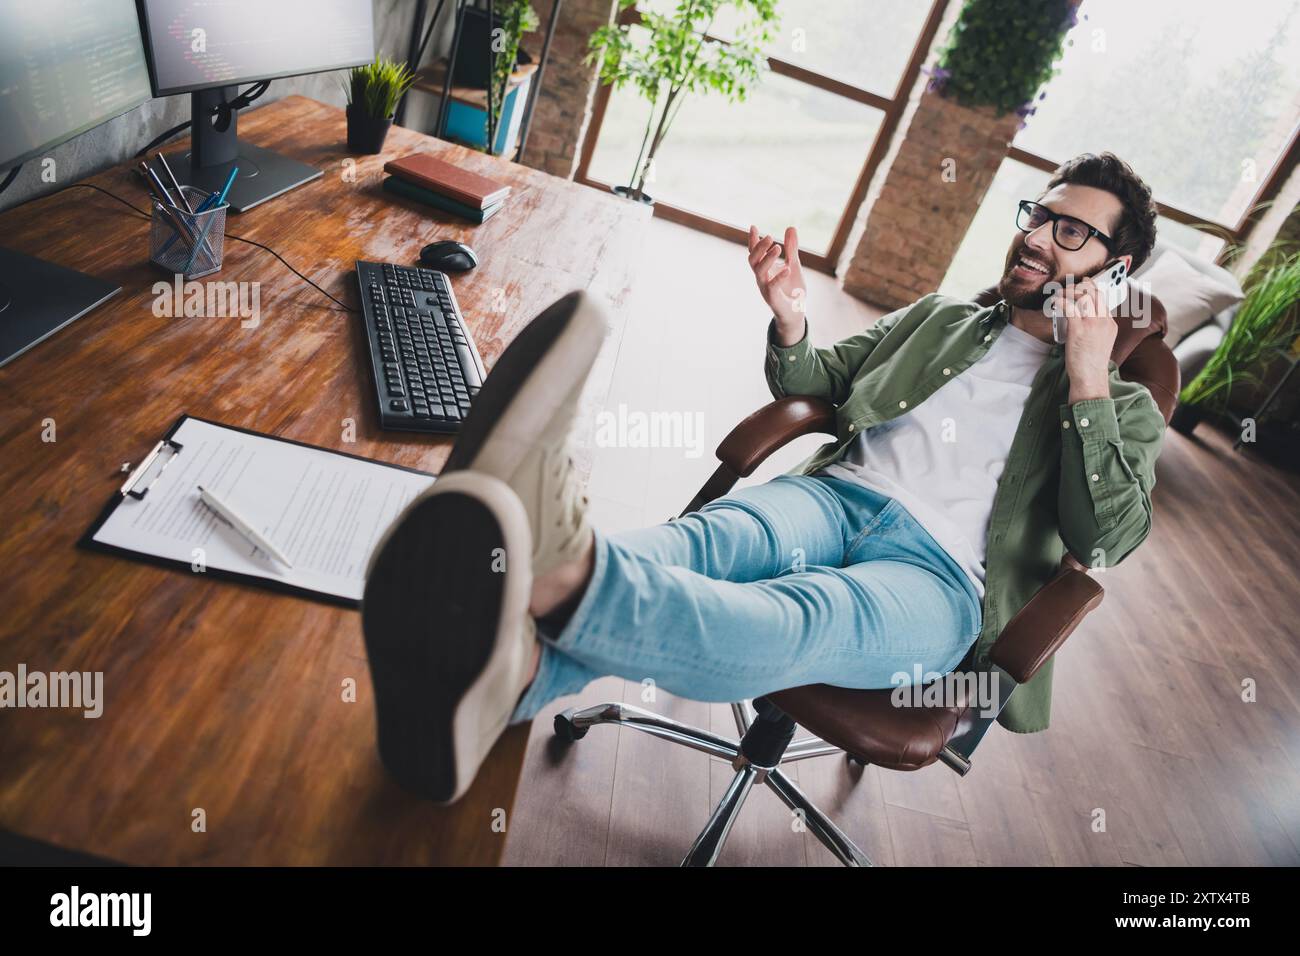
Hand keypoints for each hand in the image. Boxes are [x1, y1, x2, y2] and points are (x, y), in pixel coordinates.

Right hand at [748, 225, 805, 345]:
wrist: (796, 312)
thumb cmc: (792, 288)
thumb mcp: (794, 264)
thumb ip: (791, 248)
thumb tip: (790, 227)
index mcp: (765, 269)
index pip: (755, 253)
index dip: (753, 241)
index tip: (753, 227)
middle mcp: (761, 277)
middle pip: (753, 260)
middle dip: (758, 247)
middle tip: (770, 237)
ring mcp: (765, 288)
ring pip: (759, 271)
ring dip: (767, 258)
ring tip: (778, 247)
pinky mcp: (773, 298)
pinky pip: (772, 287)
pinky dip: (779, 277)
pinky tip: (787, 268)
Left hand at [1054, 276, 1117, 401]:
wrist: (1090, 378)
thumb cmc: (1091, 364)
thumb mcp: (1101, 342)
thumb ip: (1097, 329)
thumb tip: (1082, 320)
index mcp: (1110, 323)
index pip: (1103, 298)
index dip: (1092, 287)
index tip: (1083, 284)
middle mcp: (1103, 320)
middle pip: (1094, 292)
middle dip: (1080, 286)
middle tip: (1068, 288)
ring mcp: (1092, 324)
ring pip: (1082, 296)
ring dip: (1068, 291)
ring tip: (1058, 295)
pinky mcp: (1079, 329)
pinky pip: (1069, 307)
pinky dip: (1060, 301)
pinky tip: (1054, 303)